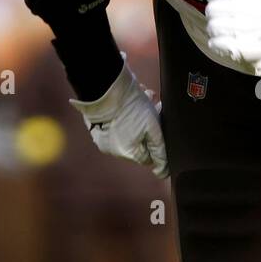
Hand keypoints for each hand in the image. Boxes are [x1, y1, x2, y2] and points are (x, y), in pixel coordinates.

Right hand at [69, 55, 167, 177]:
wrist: (107, 87)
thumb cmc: (132, 107)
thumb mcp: (153, 129)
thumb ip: (159, 151)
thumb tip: (163, 174)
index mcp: (128, 153)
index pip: (150, 156)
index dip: (156, 140)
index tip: (158, 123)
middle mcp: (114, 150)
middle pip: (139, 143)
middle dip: (148, 127)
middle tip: (153, 108)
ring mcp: (104, 139)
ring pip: (129, 133)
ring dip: (138, 119)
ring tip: (144, 99)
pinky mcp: (97, 127)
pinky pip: (116, 126)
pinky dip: (125, 116)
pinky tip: (132, 101)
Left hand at [185, 0, 260, 76]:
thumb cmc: (252, 15)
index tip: (222, 2)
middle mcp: (257, 10)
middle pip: (212, 9)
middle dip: (213, 16)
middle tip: (226, 21)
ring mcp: (254, 31)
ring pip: (213, 27)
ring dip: (214, 31)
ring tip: (227, 33)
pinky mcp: (246, 49)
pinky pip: (217, 43)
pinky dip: (217, 44)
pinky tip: (227, 43)